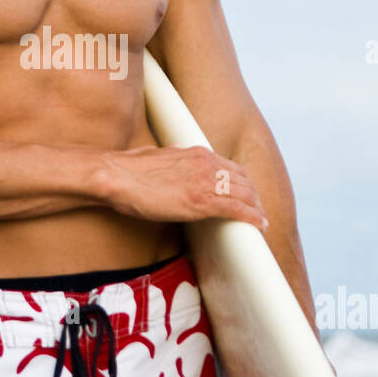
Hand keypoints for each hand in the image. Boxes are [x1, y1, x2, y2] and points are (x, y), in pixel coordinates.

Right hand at [98, 144, 267, 229]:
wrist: (116, 176)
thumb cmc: (128, 169)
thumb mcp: (156, 154)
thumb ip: (172, 155)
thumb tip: (175, 153)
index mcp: (196, 153)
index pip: (231, 167)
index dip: (243, 182)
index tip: (246, 192)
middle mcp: (206, 164)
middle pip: (242, 180)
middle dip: (253, 195)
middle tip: (258, 209)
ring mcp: (205, 182)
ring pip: (244, 194)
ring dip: (256, 207)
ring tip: (261, 219)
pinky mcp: (201, 201)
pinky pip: (236, 209)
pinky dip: (252, 217)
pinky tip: (259, 224)